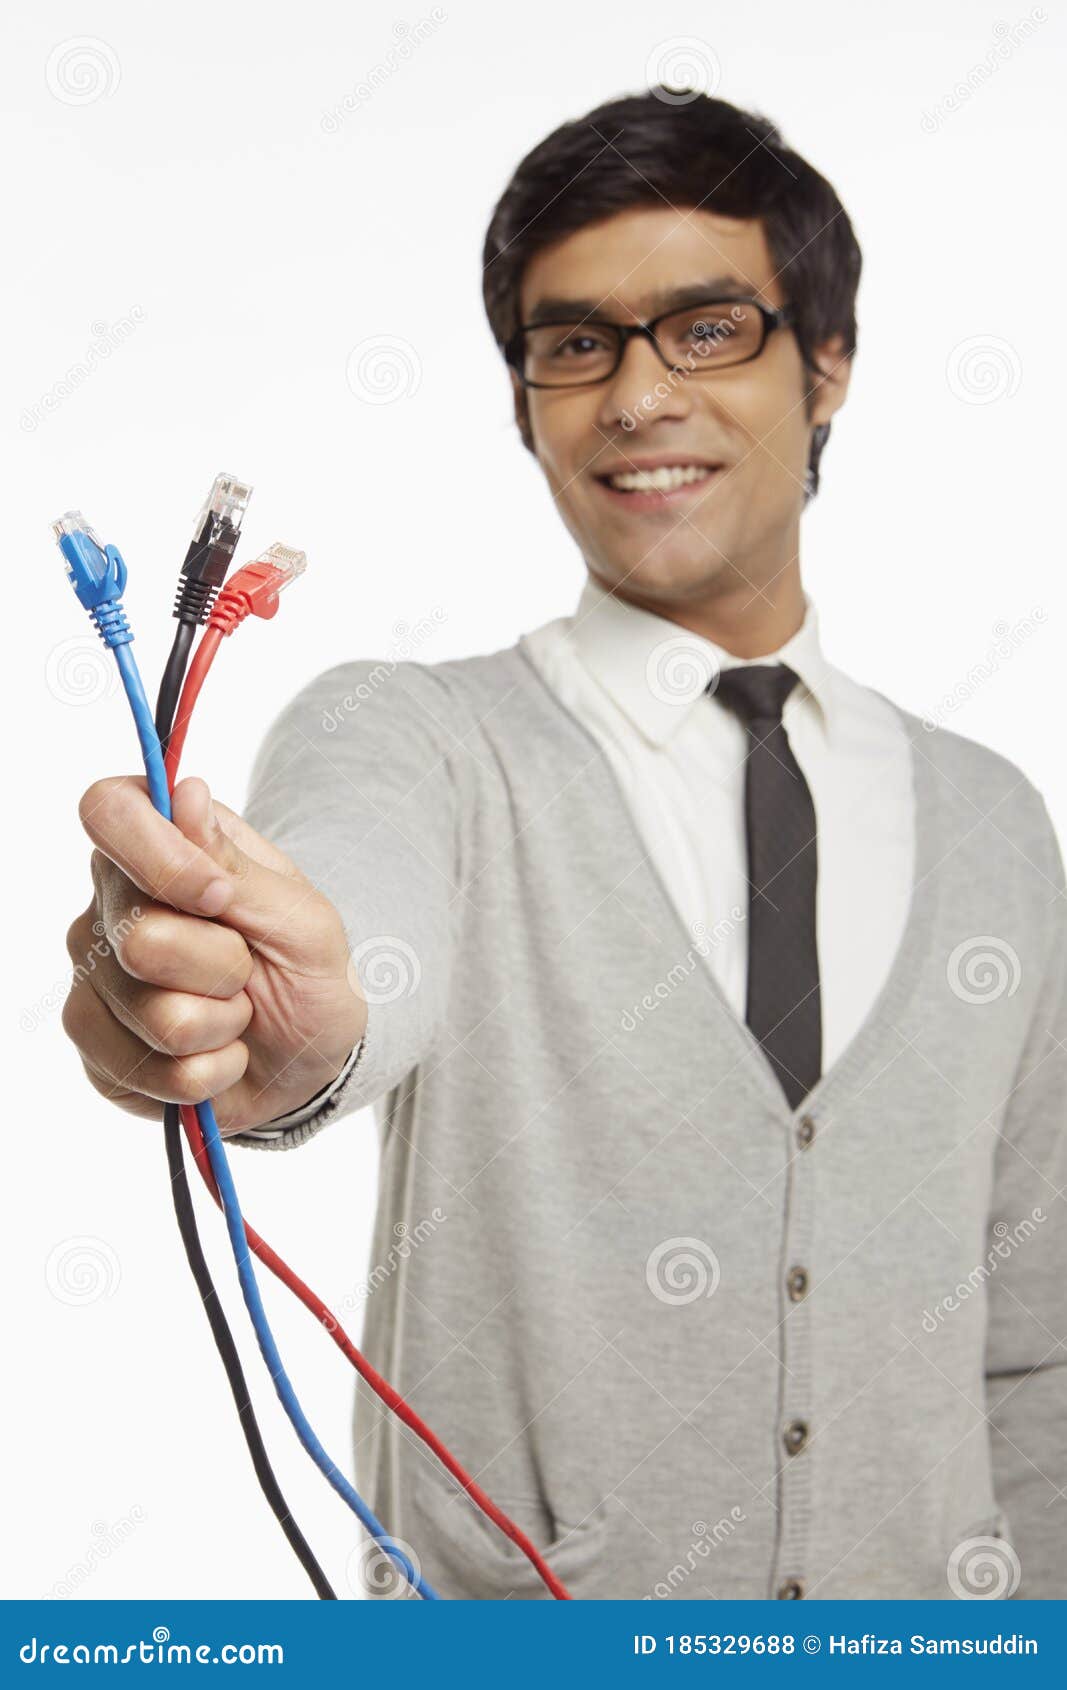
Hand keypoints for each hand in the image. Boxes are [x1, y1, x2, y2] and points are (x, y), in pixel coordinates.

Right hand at [63, 775, 365, 1133]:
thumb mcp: (300, 916)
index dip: (161, 859)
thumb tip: (184, 792)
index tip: (218, 897)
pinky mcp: (97, 1051)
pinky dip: (210, 1071)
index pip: (108, 811)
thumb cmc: (304, 970)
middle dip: (223, 966)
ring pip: (155, 1016)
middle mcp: (110, 908)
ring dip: (223, 1025)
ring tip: (236, 1013)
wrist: (308, 1056)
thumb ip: (236, 865)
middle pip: (140, 940)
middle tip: (247, 968)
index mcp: (159, 847)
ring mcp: (95, 981)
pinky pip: (151, 1072)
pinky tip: (217, 1053)